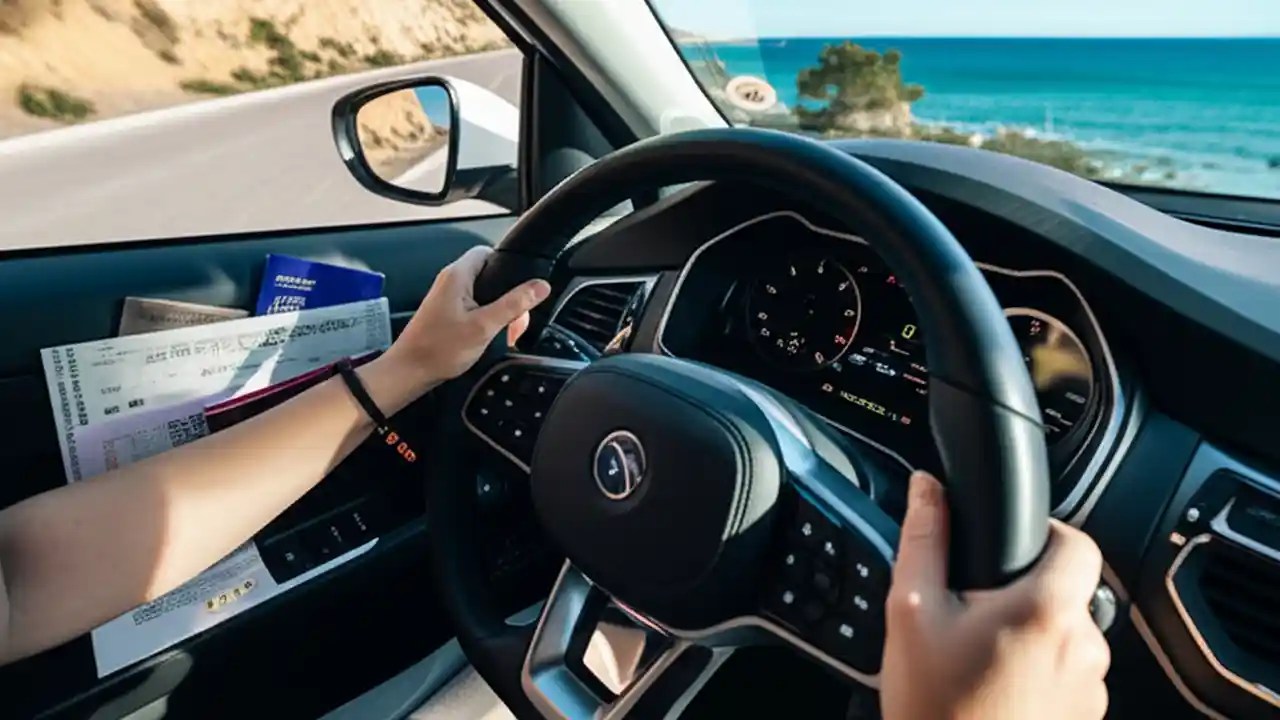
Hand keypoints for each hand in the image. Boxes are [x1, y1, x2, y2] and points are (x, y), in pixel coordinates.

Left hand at [383, 246, 550, 390]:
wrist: (410, 372)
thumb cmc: (440, 348)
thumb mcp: (484, 326)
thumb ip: (514, 304)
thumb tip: (541, 286)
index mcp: (458, 275)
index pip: (488, 252)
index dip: (508, 265)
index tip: (522, 286)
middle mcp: (451, 281)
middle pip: (490, 275)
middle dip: (508, 297)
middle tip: (515, 320)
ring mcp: (447, 297)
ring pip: (484, 293)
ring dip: (499, 311)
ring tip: (506, 332)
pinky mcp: (447, 312)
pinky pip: (474, 307)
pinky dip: (487, 319)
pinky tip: (491, 336)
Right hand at [880, 472, 1109, 719]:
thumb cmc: (935, 706)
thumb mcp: (911, 611)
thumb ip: (925, 540)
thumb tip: (927, 488)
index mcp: (1047, 609)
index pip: (1078, 541)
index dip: (1047, 532)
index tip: (1015, 543)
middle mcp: (1085, 646)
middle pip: (1068, 590)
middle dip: (1025, 592)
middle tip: (975, 613)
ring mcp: (1092, 688)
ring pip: (1068, 635)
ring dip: (1033, 635)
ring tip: (980, 657)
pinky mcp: (1086, 717)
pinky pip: (1069, 675)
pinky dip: (1040, 673)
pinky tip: (996, 687)